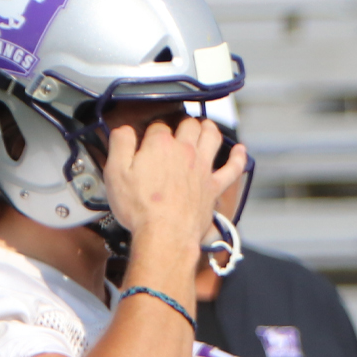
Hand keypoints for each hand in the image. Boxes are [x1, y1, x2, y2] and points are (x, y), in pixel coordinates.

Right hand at [101, 115, 244, 259]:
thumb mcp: (115, 172)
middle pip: (188, 125)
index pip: (157, 126)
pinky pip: (232, 168)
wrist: (165, 234)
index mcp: (160, 145)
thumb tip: (124, 130)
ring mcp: (202, 168)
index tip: (147, 136)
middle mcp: (185, 152)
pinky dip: (238, 157)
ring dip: (208, 127)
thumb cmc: (141, 208)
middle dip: (182, 121)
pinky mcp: (214, 187)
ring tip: (204, 124)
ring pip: (212, 137)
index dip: (151, 129)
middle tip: (178, 124)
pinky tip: (241, 151)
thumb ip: (119, 144)